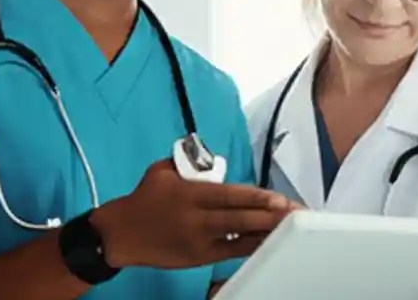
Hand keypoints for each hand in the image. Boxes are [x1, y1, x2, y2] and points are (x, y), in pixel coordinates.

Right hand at [92, 159, 295, 269]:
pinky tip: (267, 242)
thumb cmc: (144, 199)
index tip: (279, 199)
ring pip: (239, 237)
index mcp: (189, 194)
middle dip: (270, 217)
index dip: (257, 198)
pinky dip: (250, 246)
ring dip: (265, 232)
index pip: (230, 195)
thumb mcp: (162, 170)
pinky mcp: (199, 257)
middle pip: (240, 218)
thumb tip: (211, 161)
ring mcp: (199, 241)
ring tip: (290, 228)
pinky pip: (231, 252)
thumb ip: (189, 163)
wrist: (121, 234)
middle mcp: (196, 218)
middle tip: (296, 214)